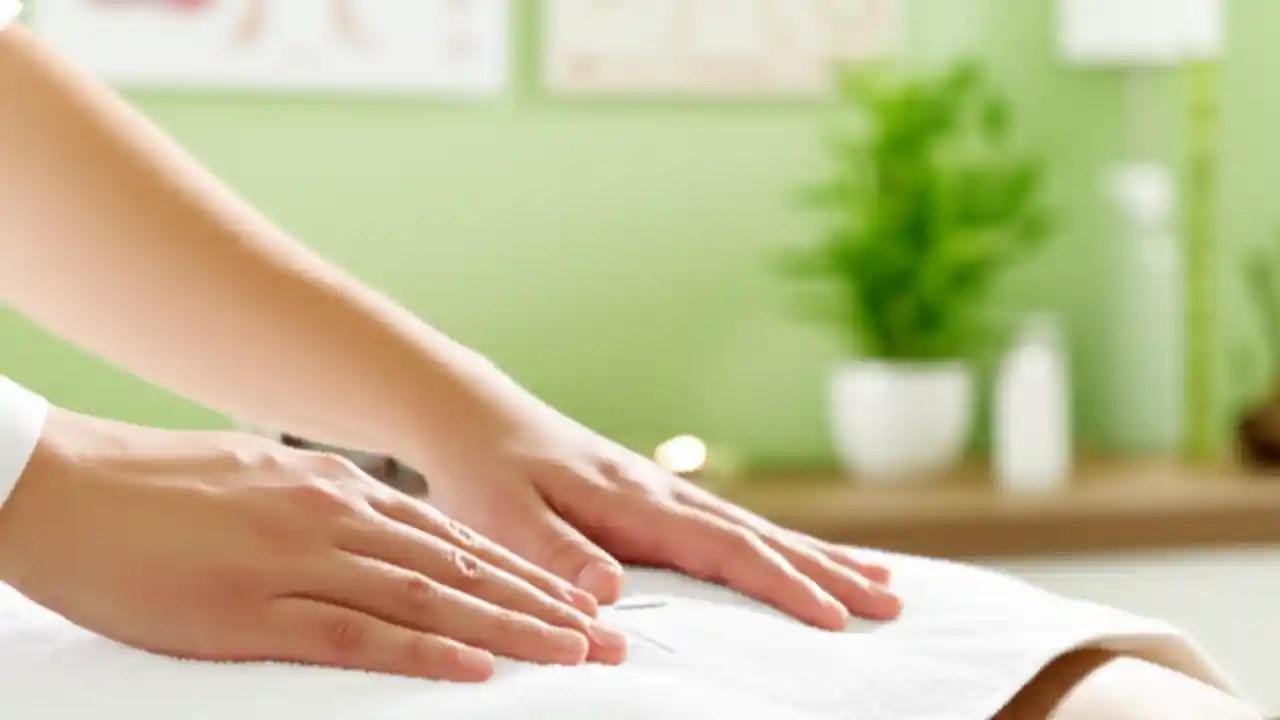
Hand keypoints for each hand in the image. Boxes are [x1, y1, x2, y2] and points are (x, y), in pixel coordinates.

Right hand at [0, 409, 626, 680]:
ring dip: (508, 628)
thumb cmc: (157, 487)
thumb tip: (374, 524)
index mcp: (336, 490)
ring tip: (572, 653)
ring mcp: (296, 564)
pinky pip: (352, 635)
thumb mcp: (261, 475)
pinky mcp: (250, 611)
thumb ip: (324, 502)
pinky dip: (420, 652)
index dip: (523, 572)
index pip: (454, 538)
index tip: (579, 600)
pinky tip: (472, 668)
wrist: (62, 487)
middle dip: (542, 606)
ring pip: (428, 598)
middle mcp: (334, 518)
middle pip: (462, 568)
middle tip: (609, 637)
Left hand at [407, 371, 901, 629]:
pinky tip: (804, 559)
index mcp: (634, 500)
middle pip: (761, 536)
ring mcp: (667, 492)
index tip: (832, 615)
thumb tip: (609, 592)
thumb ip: (555, 552)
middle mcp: (663, 492)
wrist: (479, 419)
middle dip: (828, 572)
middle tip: (892, 605)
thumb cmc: (489, 472)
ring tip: (879, 583)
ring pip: (758, 529)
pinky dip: (782, 546)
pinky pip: (735, 527)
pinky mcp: (660, 498)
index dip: (780, 583)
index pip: (722, 547)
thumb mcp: (502, 516)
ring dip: (820, 557)